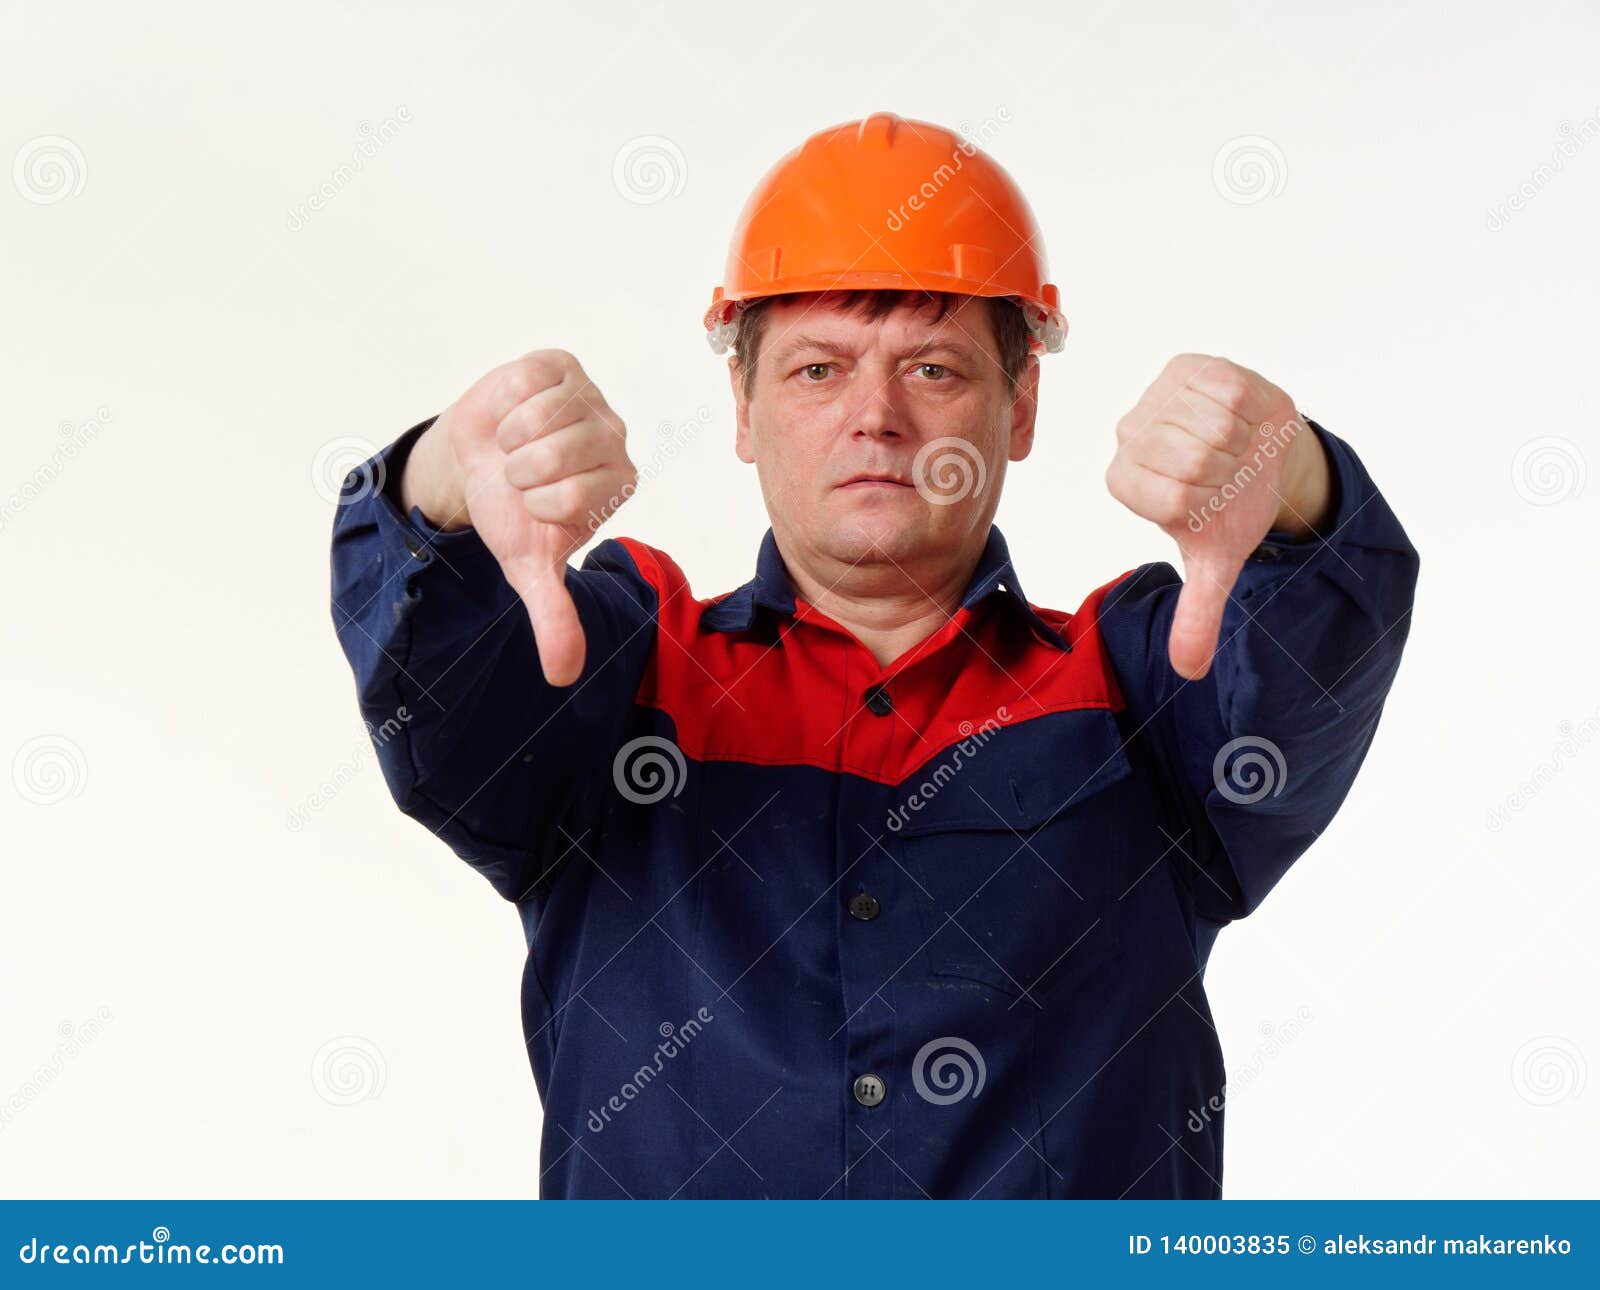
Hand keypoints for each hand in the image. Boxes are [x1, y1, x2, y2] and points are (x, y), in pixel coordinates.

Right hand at [436, 350, 635, 685]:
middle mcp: (615, 438)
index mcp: (618, 483)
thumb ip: (554, 615)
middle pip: (558, 455)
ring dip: (510, 439)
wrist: (476, 461)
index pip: (574, 496)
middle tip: (520, 474)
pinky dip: (506, 405)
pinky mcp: (561, 366)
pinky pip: (529, 383)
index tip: (532, 503)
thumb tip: (564, 675)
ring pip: (543, 418)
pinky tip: (512, 417)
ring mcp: (590, 398)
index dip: (534, 502)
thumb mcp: (529, 566)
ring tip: (514, 446)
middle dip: (519, 472)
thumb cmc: (511, 512)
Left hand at [1105, 354, 1330, 680]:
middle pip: (1195, 460)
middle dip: (1231, 471)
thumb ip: (1199, 613)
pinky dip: (1249, 409)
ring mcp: (1155, 398)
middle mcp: (1128, 437)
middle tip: (1230, 469)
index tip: (1215, 497)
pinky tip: (1241, 416)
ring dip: (1241, 440)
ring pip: (1212, 425)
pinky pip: (1227, 390)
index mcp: (1126, 483)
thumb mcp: (1218, 561)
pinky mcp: (1186, 367)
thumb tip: (1189, 671)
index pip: (1174, 498)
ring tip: (1236, 444)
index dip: (1213, 501)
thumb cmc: (1232, 503)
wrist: (1264, 451)